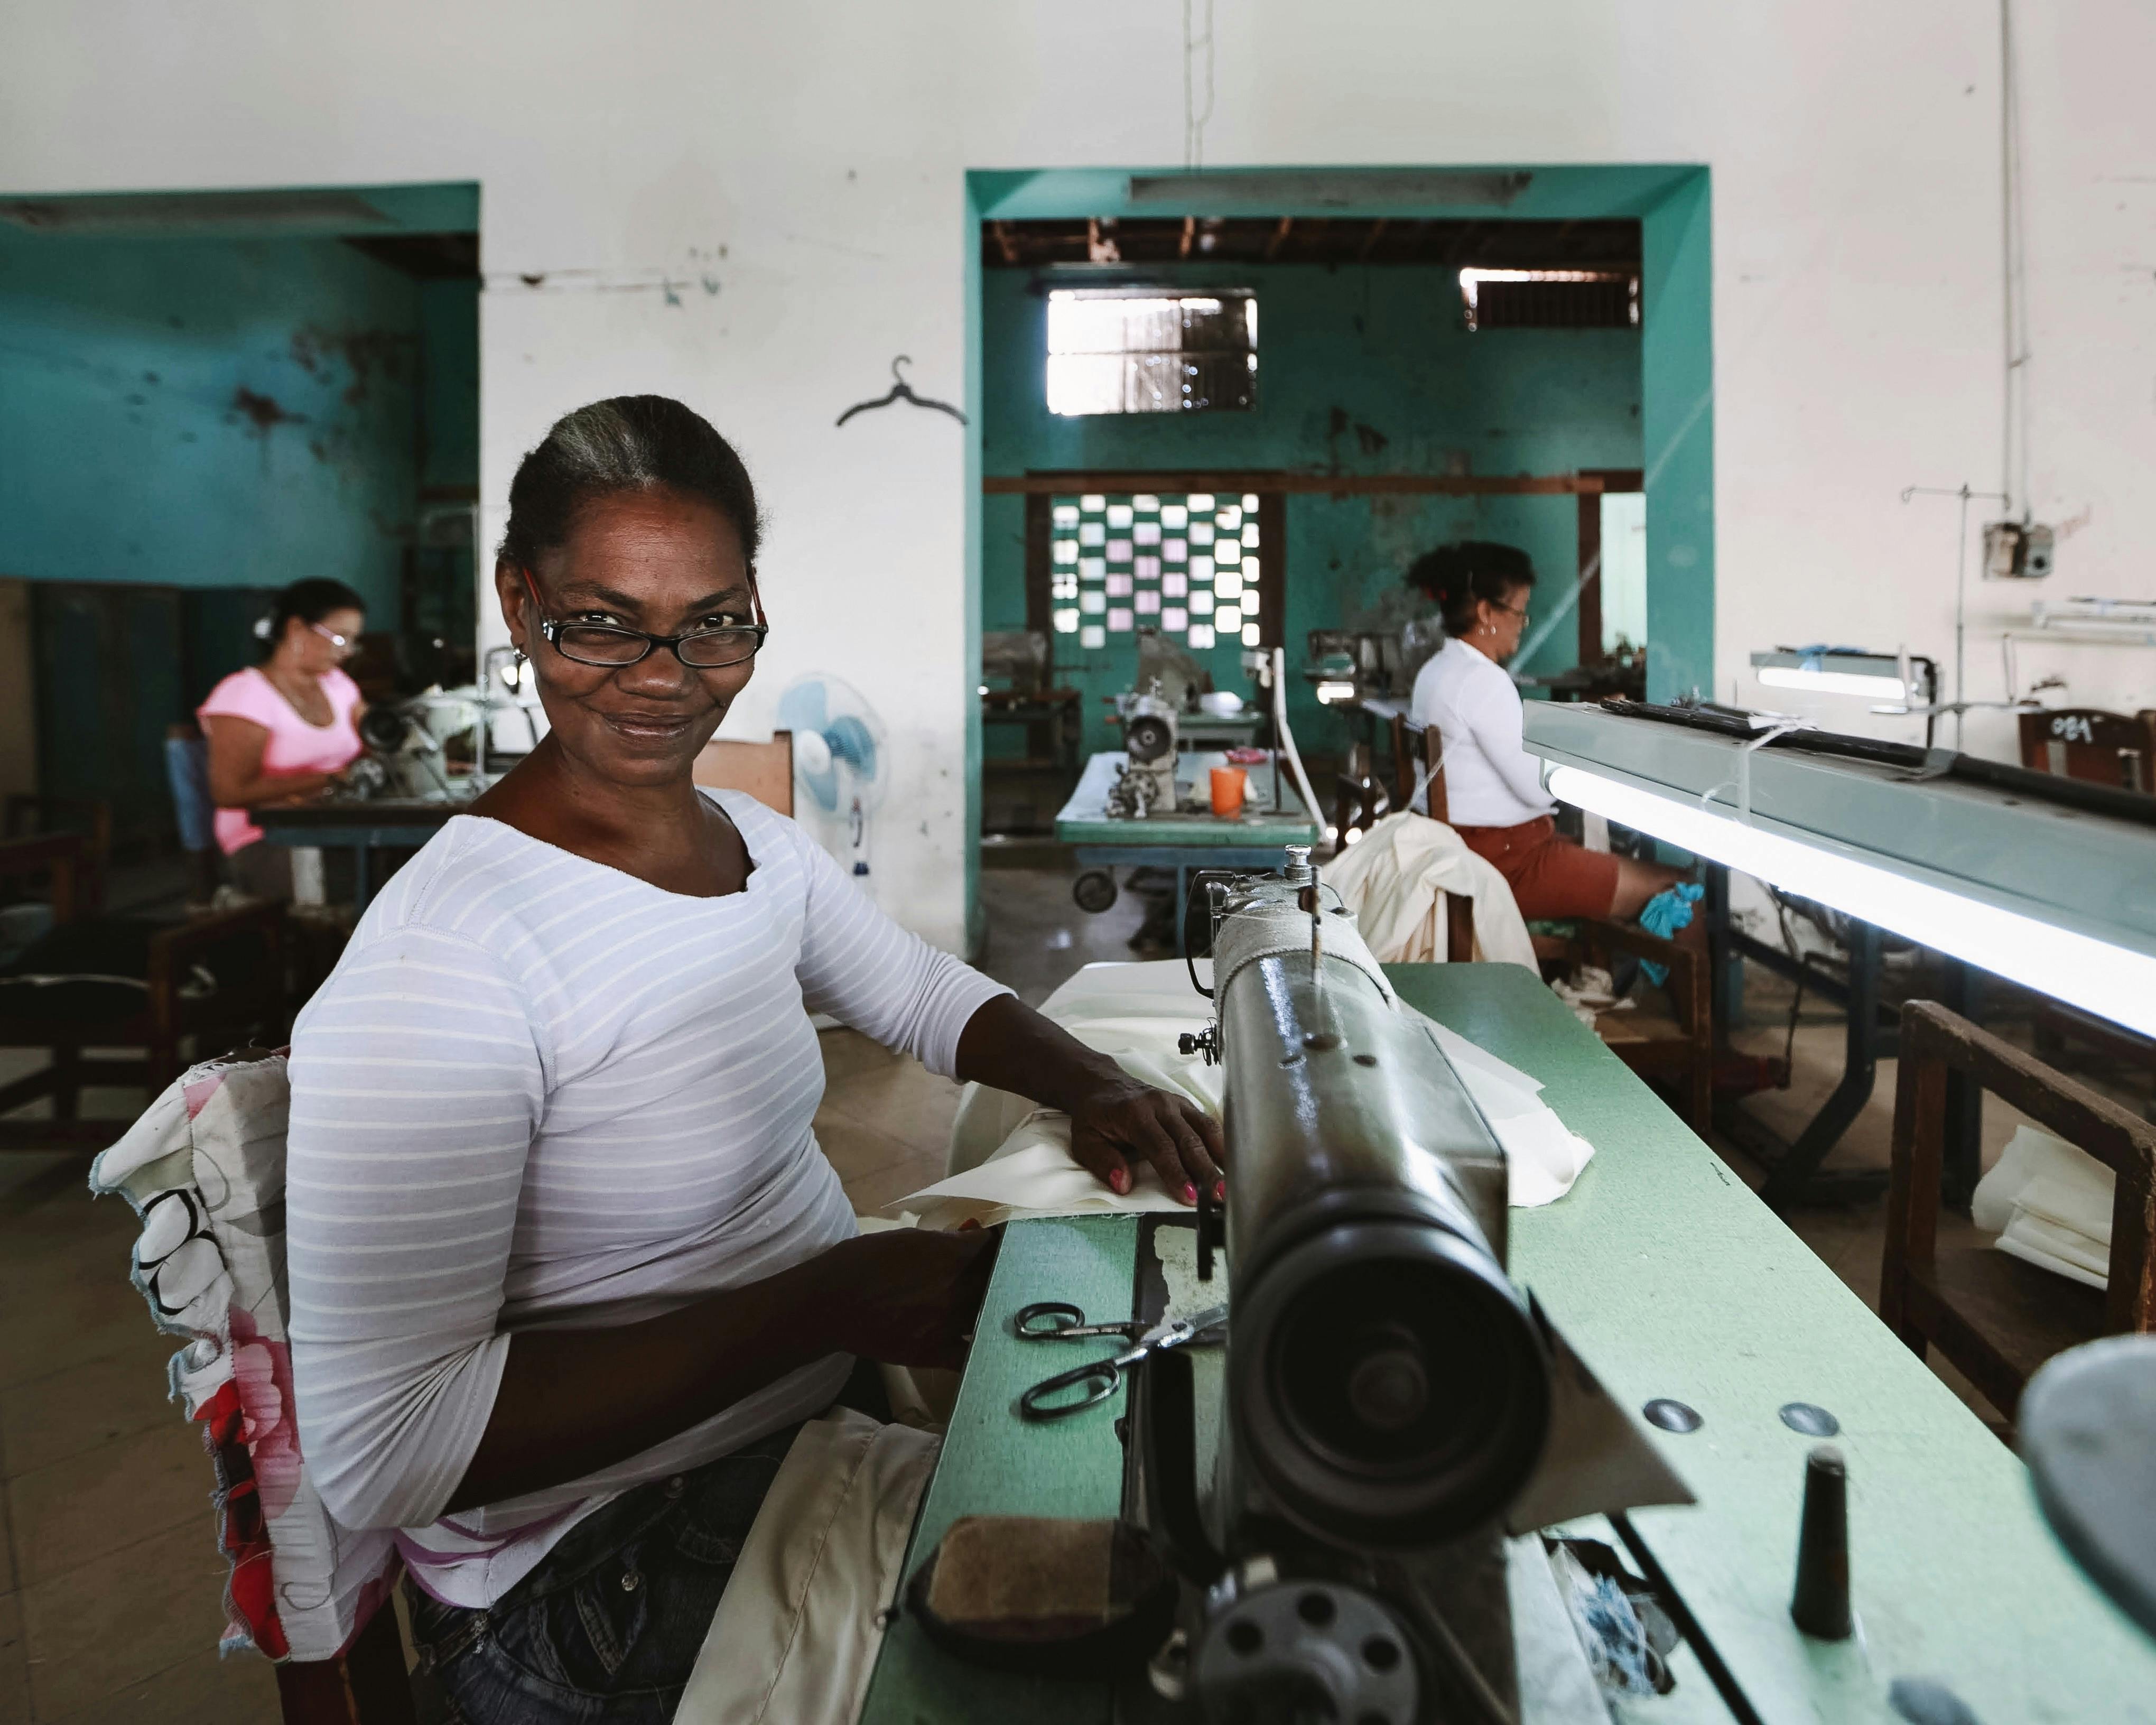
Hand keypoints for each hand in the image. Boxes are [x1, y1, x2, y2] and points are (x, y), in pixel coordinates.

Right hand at [828, 1225, 1002, 1370]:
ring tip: (989, 1300)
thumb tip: (967, 1238)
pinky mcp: (934, 1352)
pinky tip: (981, 1341)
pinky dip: (977, 1347)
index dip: (997, 1242)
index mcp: (951, 1255)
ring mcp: (948, 1323)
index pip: (993, 1246)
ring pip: (988, 1314)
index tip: (995, 1242)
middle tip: (995, 1269)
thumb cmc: (862, 1261)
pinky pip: (969, 1355)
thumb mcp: (906, 1238)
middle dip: (999, 1271)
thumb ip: (942, 1241)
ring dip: (992, 1306)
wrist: (831, 1303)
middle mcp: (957, 1289)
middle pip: (998, 1279)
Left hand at [1068, 1076, 1224, 1205]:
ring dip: (1219, 1157)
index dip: (1177, 1173)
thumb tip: (1123, 1184)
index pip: (1161, 1147)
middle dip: (1205, 1170)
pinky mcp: (1185, 1105)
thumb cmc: (1095, 1116)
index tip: (1189, 1196)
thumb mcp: (1085, 1140)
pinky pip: (1207, 1122)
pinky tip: (1229, 1162)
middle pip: (1189, 1140)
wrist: (1101, 1084)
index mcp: (1134, 1114)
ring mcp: (1176, 1102)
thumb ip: (1103, 1162)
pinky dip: (1220, 1142)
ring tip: (1229, 1183)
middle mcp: (1160, 1105)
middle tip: (1218, 1196)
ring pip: (1204, 1129)